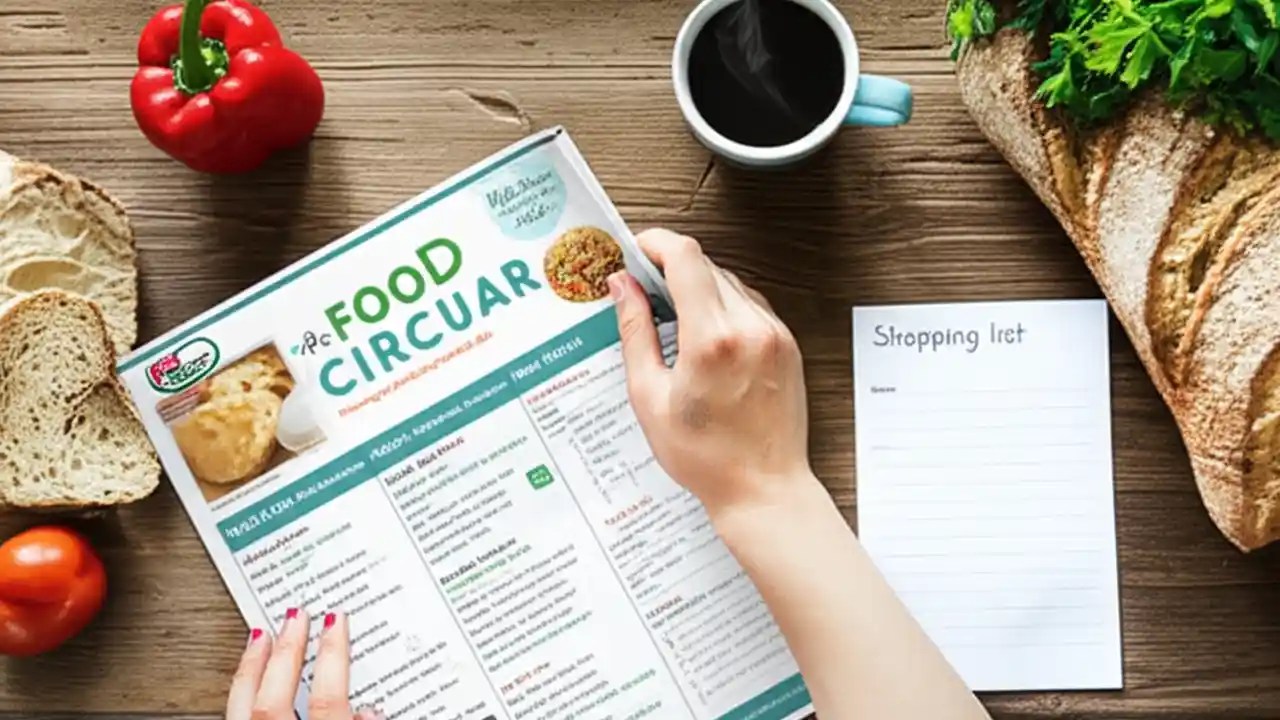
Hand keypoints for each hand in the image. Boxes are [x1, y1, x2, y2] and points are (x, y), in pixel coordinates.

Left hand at [226, 610, 380, 719]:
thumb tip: (371, 713)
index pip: (327, 699)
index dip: (333, 657)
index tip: (336, 621)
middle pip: (276, 694)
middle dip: (288, 650)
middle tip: (296, 615)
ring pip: (242, 703)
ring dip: (252, 666)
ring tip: (259, 636)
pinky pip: (230, 715)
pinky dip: (238, 693)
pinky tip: (243, 683)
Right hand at [609, 229, 814, 518]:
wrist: (763, 489)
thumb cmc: (704, 457)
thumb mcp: (650, 397)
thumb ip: (635, 333)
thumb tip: (622, 287)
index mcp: (711, 339)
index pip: (686, 258)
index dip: (656, 243)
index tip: (637, 249)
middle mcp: (750, 328)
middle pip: (707, 266)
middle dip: (673, 267)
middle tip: (646, 289)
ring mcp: (775, 335)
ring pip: (731, 283)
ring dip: (701, 287)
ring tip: (675, 318)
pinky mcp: (788, 345)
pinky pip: (753, 306)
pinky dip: (726, 307)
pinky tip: (706, 335)